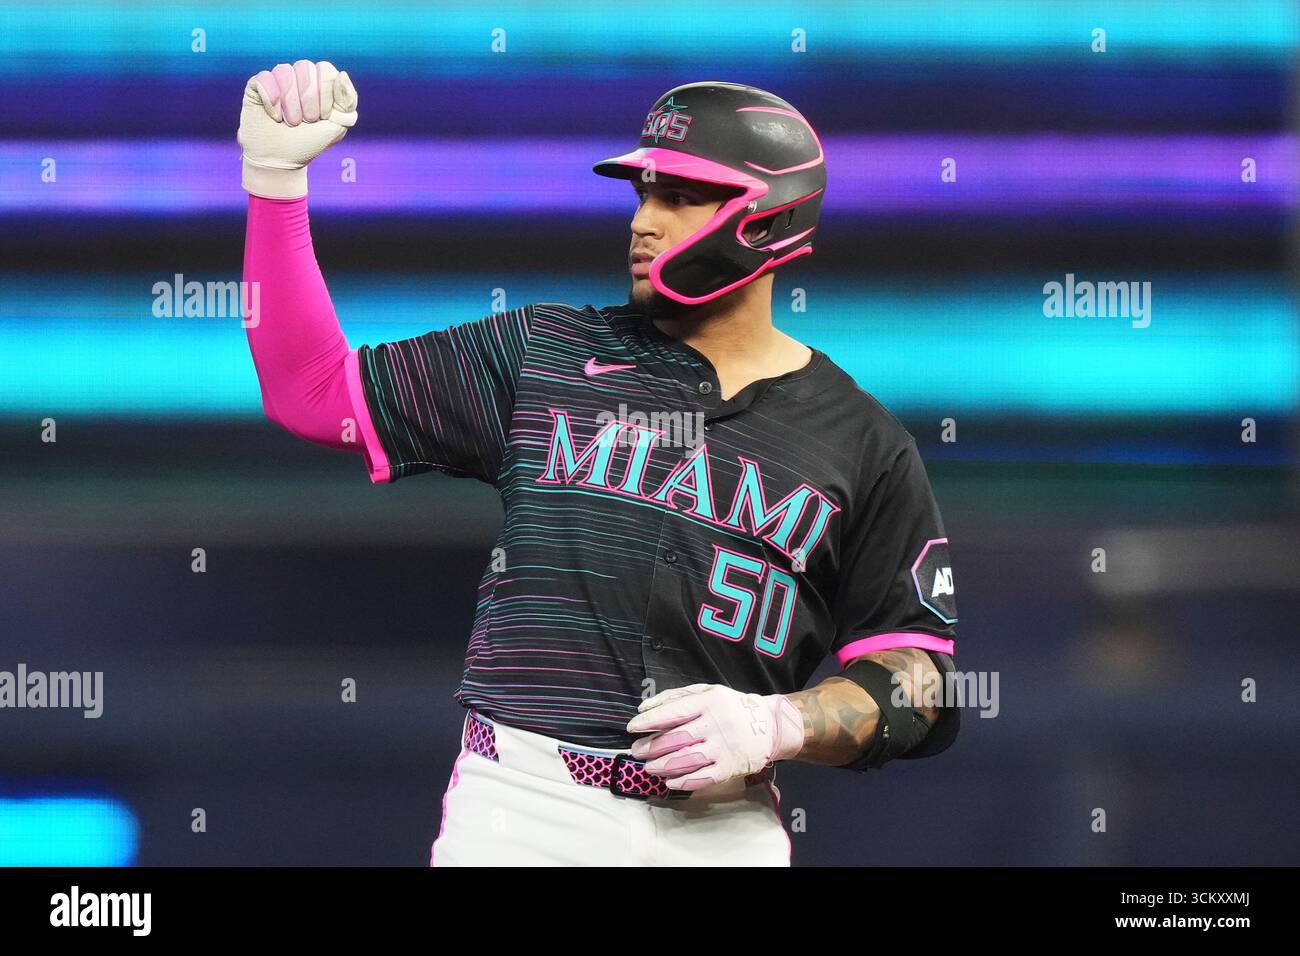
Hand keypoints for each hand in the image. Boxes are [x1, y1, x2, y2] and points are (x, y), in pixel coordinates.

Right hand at [237, 60, 357, 198]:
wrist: (281, 160)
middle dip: (308, 102)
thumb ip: (347, 101)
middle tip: (304, 122)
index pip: (325, 70)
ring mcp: (277, 78)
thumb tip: (342, 74)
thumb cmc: (310, 143)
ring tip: (289, 122)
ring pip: (284, 72)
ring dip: (290, 104)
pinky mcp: (257, 85)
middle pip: (305, 68)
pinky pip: (264, 79)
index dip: (324, 95)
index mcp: (320, 82)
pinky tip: (273, 116)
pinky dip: (271, 101)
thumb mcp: (337, 126)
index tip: (322, 118)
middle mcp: (299, 76)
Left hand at [626, 683, 803, 791]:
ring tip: (649, 767)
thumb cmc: (731, 706)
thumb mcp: (706, 691)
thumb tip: (644, 706)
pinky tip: (669, 782)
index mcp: (709, 701)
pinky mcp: (731, 766)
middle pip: (677, 738)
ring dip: (663, 765)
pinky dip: (684, 781)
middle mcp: (716, 724)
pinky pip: (704, 777)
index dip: (650, 720)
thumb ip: (675, 696)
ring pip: (687, 759)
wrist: (770, 725)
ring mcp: (724, 747)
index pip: (673, 711)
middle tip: (636, 751)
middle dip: (652, 746)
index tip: (632, 727)